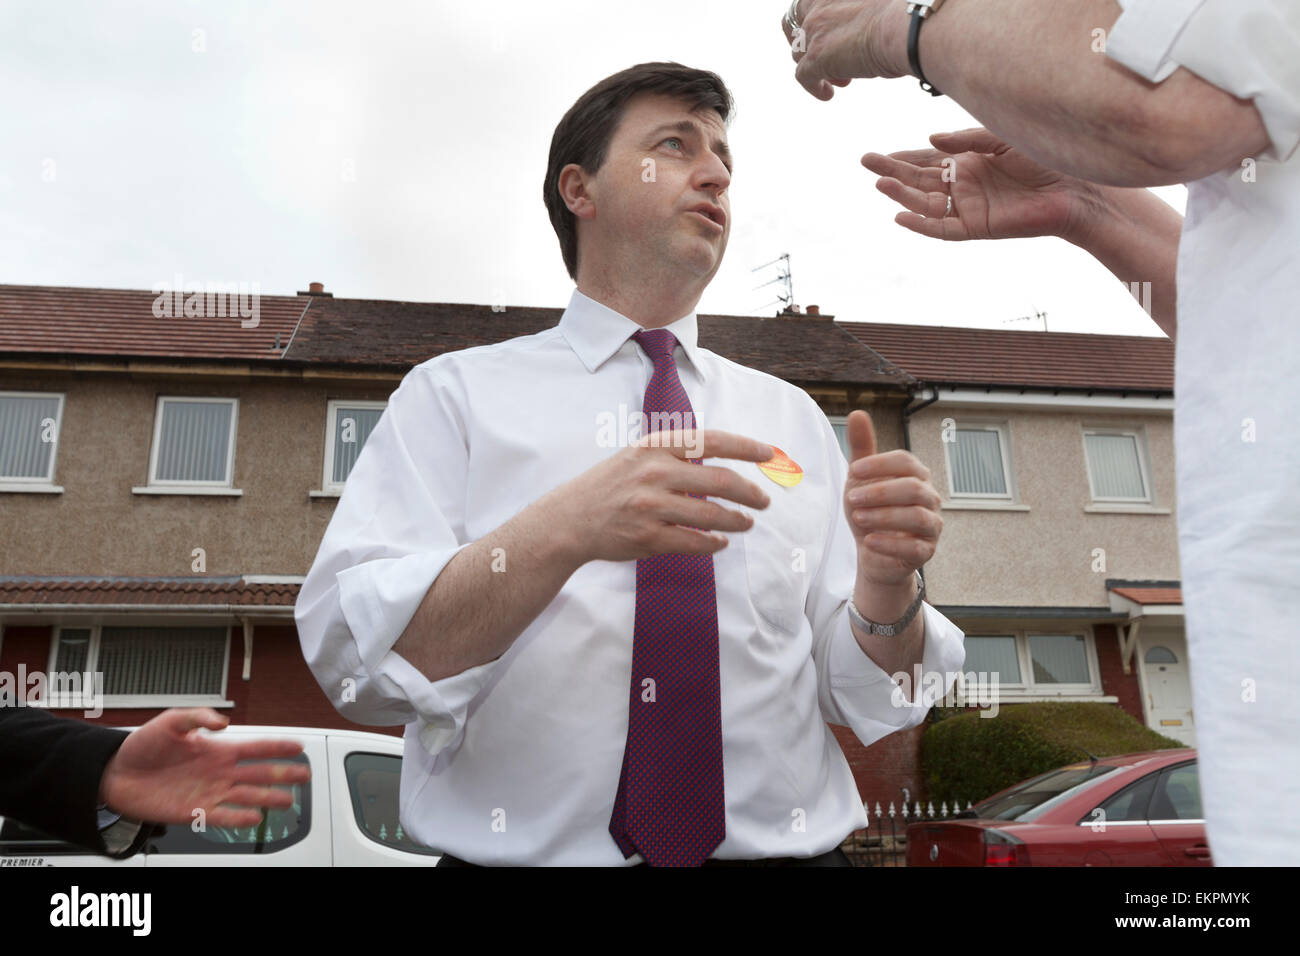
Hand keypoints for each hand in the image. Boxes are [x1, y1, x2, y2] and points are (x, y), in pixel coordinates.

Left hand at [98, 708, 310, 827]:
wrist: (115, 774)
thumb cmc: (142, 746)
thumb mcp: (170, 721)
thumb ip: (198, 718)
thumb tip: (224, 723)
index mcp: (217, 749)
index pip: (255, 747)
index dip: (278, 747)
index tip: (299, 747)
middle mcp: (218, 772)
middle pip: (259, 773)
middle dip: (284, 774)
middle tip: (305, 775)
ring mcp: (209, 793)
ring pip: (248, 796)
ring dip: (268, 798)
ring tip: (288, 801)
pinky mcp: (194, 812)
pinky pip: (223, 816)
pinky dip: (239, 818)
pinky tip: (254, 818)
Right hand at [547, 429, 773, 563]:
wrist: (570, 519)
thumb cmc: (609, 486)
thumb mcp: (638, 456)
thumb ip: (675, 454)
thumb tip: (722, 463)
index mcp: (655, 447)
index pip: (711, 441)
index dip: (745, 447)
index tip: (769, 453)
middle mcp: (654, 473)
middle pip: (720, 481)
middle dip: (750, 492)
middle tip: (764, 501)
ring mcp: (650, 506)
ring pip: (712, 516)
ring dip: (737, 521)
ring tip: (746, 523)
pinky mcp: (648, 537)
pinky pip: (694, 542)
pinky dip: (714, 544)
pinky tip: (720, 543)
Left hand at [781, 0, 909, 100]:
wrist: (909, 27)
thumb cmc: (904, 16)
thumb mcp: (876, 6)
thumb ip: (860, 16)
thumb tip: (863, 32)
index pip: (805, 4)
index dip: (808, 20)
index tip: (820, 34)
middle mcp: (819, 6)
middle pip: (793, 28)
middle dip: (804, 44)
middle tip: (820, 57)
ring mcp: (815, 32)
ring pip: (798, 54)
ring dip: (816, 67)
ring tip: (840, 78)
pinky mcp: (816, 57)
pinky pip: (803, 77)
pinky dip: (815, 87)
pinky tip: (828, 94)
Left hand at [843, 410, 941, 586]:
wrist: (873, 552)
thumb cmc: (869, 509)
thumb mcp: (860, 479)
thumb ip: (861, 448)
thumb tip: (857, 412)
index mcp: (915, 475)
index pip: (906, 461)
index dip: (880, 463)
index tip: (854, 470)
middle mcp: (929, 498)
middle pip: (912, 488)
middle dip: (879, 492)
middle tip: (851, 498)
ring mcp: (931, 525)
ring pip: (917, 516)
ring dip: (884, 516)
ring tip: (857, 518)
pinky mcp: (926, 551)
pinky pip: (915, 547)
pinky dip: (890, 543)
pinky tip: (868, 541)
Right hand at [862, 127, 1104, 241]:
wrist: (1073, 187)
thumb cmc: (1043, 159)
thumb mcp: (1000, 139)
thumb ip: (966, 139)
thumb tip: (930, 140)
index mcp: (968, 162)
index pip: (927, 160)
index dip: (903, 158)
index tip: (879, 155)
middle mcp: (964, 185)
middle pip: (919, 180)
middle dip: (892, 172)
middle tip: (866, 162)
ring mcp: (968, 207)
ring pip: (925, 203)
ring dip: (901, 194)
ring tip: (880, 184)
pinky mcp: (976, 227)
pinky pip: (941, 228)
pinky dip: (921, 224)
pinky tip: (901, 215)